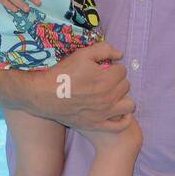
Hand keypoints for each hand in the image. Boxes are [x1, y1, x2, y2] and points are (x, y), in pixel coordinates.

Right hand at [20, 41, 136, 131]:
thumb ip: (104, 50)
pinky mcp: (98, 125)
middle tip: (104, 79)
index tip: (104, 68)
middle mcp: (109, 97)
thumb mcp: (82, 55)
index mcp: (107, 79)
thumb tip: (120, 54)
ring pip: (129, 104)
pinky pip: (121, 125)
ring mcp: (104, 113)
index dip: (113, 67)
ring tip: (113, 94)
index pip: (122, 70)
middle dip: (117, 80)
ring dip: (124, 98)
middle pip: (126, 85)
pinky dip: (124, 118)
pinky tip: (118, 111)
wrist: (44, 95)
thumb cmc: (62, 74)